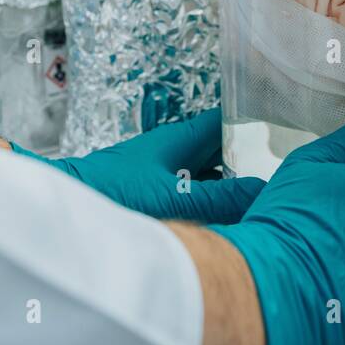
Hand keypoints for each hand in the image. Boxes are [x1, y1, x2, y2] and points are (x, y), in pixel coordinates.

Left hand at [11, 108, 263, 223]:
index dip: (250, 120)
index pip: (223, 121)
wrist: (64, 211)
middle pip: (216, 152)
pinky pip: (185, 196)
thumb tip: (264, 191)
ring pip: (201, 176)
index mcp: (179, 139)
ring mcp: (156, 174)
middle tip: (277, 175)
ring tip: (253, 203)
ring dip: (223, 188)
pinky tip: (213, 224)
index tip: (281, 125)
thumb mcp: (176, 199)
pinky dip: (203, 206)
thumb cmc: (112, 196)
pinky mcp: (145, 197)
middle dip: (243, 162)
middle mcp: (169, 152)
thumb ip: (221, 198)